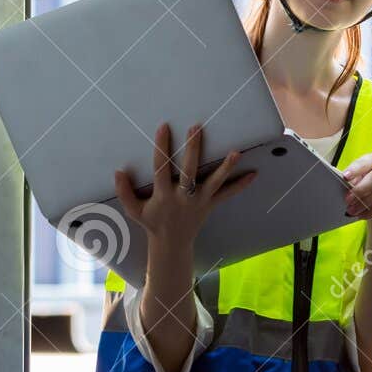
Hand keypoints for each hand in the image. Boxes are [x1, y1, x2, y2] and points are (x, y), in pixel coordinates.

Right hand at [113, 123, 256, 250]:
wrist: (171, 244)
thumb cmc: (152, 222)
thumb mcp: (133, 210)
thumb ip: (124, 192)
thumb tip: (117, 171)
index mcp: (163, 195)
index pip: (161, 167)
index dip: (162, 147)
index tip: (163, 127)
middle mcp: (182, 197)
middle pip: (189, 170)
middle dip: (193, 149)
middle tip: (197, 127)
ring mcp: (199, 201)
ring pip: (214, 182)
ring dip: (225, 167)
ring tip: (237, 152)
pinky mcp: (210, 205)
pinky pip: (227, 195)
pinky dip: (240, 185)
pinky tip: (254, 174)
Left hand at [341, 152, 371, 221]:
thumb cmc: (365, 189)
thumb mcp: (357, 183)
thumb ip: (352, 182)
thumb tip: (343, 186)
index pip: (366, 161)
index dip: (355, 169)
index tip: (344, 177)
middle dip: (360, 189)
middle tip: (347, 200)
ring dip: (366, 202)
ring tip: (353, 211)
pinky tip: (363, 215)